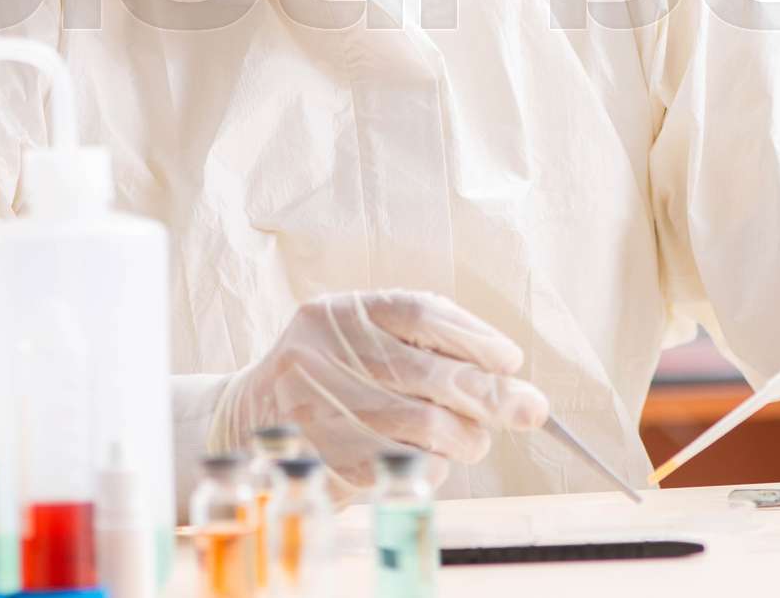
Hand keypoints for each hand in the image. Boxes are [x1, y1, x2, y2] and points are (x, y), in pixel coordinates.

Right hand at [207, 291, 547, 496]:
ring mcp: (321, 409)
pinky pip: (404, 466)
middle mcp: (324, 353)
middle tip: (529, 408)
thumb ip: (426, 344)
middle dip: (490, 395)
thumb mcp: (362, 337)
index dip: (475, 337)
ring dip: (466, 437)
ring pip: (425, 426)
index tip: (510, 360)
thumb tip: (511, 377)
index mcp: (339, 313)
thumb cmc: (330, 373)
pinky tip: (435, 458)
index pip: (420, 314)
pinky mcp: (326, 460)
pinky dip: (436, 466)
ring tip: (472, 438)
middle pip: (429, 373)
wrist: (251, 419)